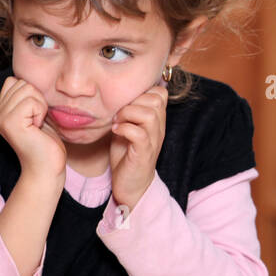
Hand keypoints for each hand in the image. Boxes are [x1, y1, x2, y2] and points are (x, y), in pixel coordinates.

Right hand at [0, 77, 66, 183]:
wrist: (46, 168)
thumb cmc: (46, 143)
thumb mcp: (36, 114)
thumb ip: (27, 98)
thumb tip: (27, 79)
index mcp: (1, 111)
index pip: (14, 81)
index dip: (31, 93)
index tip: (35, 114)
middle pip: (22, 83)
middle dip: (37, 98)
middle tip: (37, 121)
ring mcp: (2, 118)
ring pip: (27, 90)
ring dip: (40, 105)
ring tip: (37, 124)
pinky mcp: (10, 123)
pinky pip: (31, 101)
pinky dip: (41, 112)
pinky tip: (38, 128)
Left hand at [109, 84, 167, 209]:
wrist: (131, 185)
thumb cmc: (126, 155)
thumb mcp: (127, 127)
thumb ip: (128, 111)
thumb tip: (115, 93)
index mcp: (156, 120)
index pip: (160, 93)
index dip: (142, 91)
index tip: (126, 103)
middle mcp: (158, 128)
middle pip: (156, 99)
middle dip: (133, 101)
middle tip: (118, 114)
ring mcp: (153, 140)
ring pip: (149, 114)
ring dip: (127, 114)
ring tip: (116, 123)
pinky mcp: (144, 153)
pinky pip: (139, 133)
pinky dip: (124, 128)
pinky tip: (116, 132)